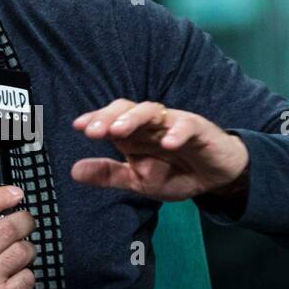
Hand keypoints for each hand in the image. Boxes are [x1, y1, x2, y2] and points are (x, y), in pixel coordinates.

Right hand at [0, 185, 37, 288]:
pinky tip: (17, 279)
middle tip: (27, 223)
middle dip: (25, 221)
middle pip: (8, 228)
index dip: (0, 196)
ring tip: (21, 254)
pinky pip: (28, 277)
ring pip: (23, 251)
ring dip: (29, 249)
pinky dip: (27, 275)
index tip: (16, 193)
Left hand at [70, 99, 249, 202]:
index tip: (78, 126)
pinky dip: (177, 132)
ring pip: (152, 110)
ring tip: (120, 132)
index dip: (96, 119)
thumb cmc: (175, 173)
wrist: (215, 178)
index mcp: (134, 134)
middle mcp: (150, 124)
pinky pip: (187, 124)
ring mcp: (174, 123)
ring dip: (134, 118)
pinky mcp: (198, 129)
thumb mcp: (138, 180)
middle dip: (109, 117)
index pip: (111, 119)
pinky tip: (168, 144)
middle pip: (127, 109)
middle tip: (93, 131)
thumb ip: (109, 175)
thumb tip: (74, 171)